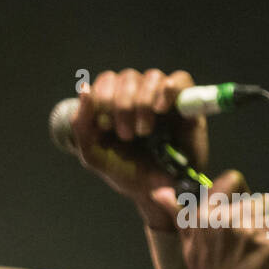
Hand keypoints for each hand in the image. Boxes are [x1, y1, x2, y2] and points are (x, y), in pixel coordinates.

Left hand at [71, 68, 208, 229]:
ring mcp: (162, 99)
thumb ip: (81, 125)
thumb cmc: (126, 173)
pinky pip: (180, 79)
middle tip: (126, 135)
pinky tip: (161, 109)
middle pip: (128, 77)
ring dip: (143, 102)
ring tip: (144, 131)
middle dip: (122, 104)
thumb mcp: (94, 155)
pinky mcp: (187, 104)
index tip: (104, 126)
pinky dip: (169, 89)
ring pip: (151, 76)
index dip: (103, 96)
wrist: (157, 193)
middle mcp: (138, 97)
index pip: (106, 80)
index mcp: (114, 105)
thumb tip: (83, 88)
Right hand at [151, 170, 268, 268]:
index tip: (242, 218)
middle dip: (268, 223)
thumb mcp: (190, 247)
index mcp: (206, 216)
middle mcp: (228, 220)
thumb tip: (159, 192)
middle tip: (253, 250)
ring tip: (265, 262)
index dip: (244, 196)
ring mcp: (254, 234)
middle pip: (268, 202)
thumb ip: (181, 216)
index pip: (233, 179)